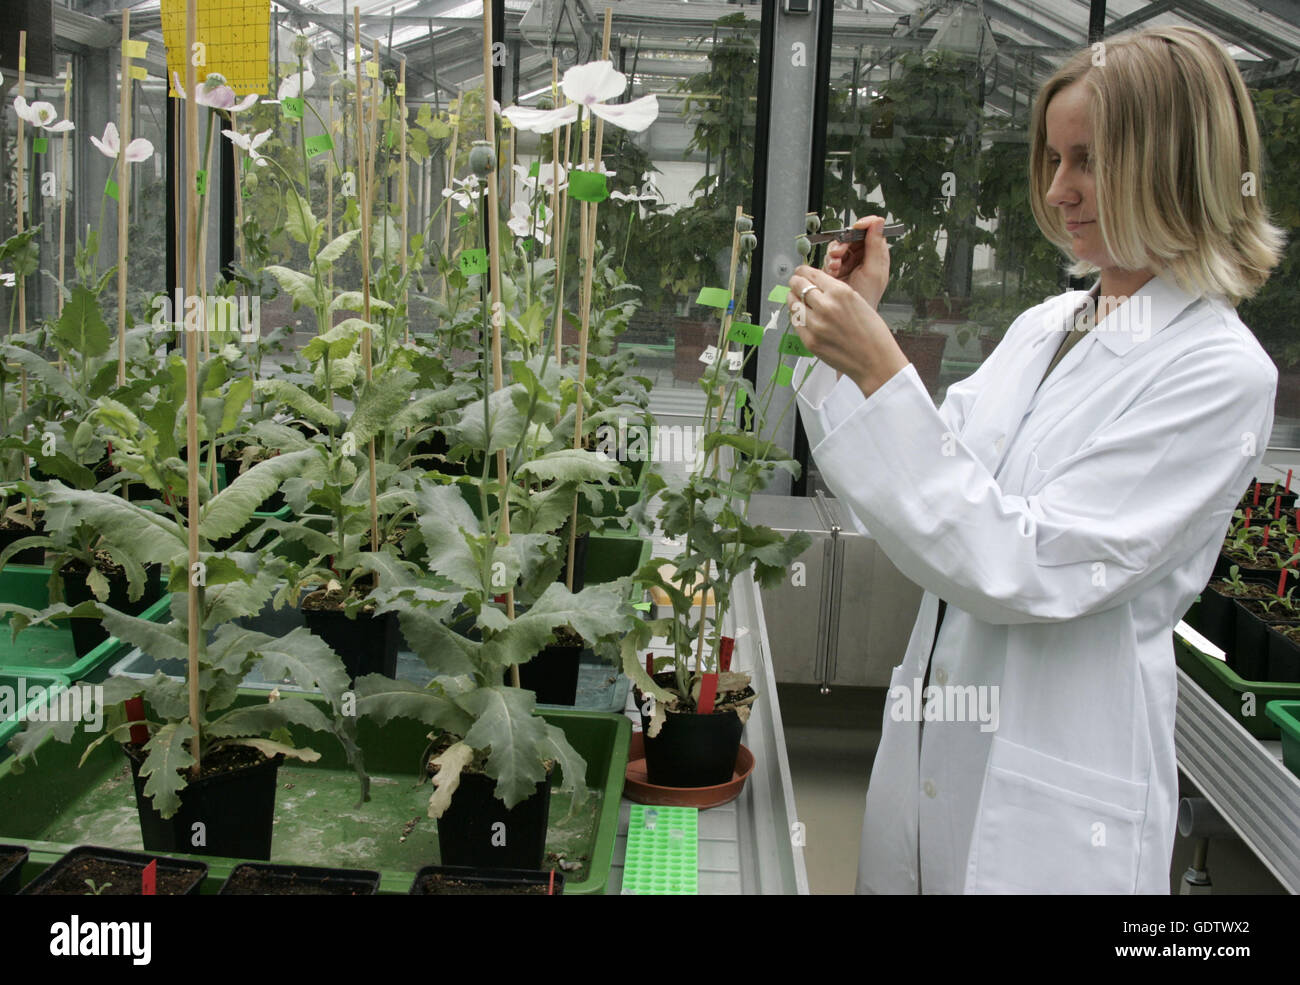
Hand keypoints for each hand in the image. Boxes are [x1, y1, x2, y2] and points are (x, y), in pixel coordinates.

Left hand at [788, 266, 908, 398]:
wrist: (876, 362)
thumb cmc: (872, 333)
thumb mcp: (858, 301)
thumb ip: (836, 292)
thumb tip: (815, 285)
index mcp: (841, 292)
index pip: (811, 274)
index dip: (803, 271)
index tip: (800, 272)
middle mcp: (826, 306)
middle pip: (798, 286)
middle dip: (796, 283)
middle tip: (795, 283)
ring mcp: (816, 325)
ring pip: (792, 304)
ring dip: (793, 299)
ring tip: (797, 300)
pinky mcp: (810, 341)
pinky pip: (795, 322)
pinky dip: (797, 317)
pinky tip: (802, 316)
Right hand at [824, 215, 889, 309]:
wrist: (851, 315)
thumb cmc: (867, 298)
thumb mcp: (874, 270)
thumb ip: (876, 245)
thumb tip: (878, 221)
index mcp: (876, 254)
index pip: (872, 231)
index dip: (865, 225)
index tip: (858, 225)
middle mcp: (863, 256)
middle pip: (852, 237)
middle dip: (844, 242)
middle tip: (840, 252)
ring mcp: (849, 261)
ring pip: (839, 245)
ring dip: (835, 253)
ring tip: (836, 265)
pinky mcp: (837, 267)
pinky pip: (830, 257)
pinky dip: (830, 261)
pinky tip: (833, 270)